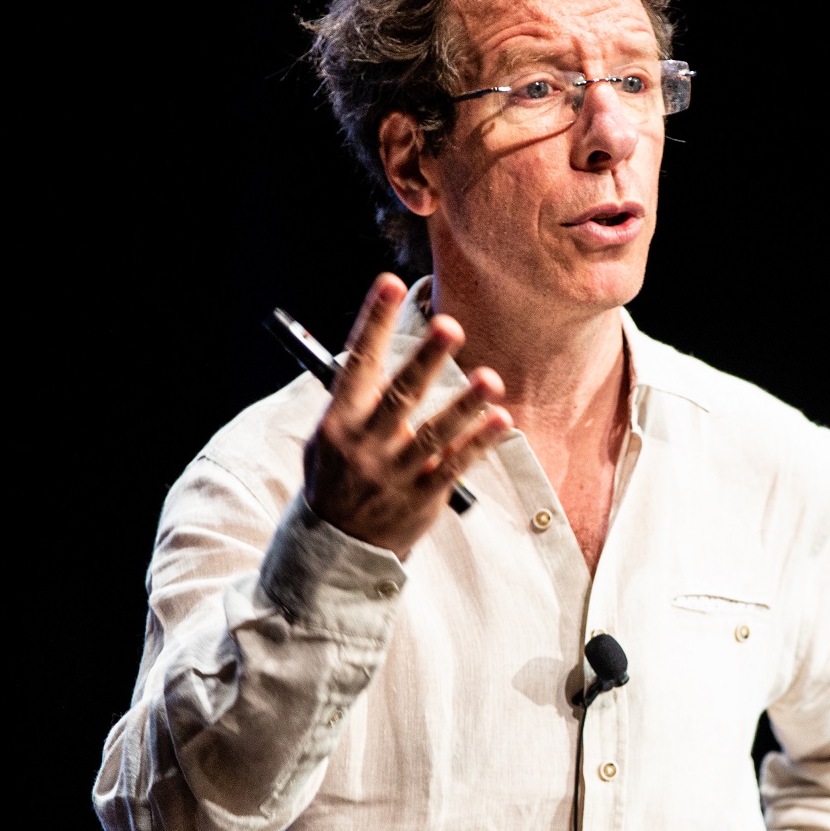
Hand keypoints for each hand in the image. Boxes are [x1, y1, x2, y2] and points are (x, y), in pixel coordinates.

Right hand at [302, 274, 510, 557]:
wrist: (336, 548)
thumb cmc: (337, 479)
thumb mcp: (327, 439)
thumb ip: (353, 399)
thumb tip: (371, 345)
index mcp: (339, 421)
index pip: (357, 362)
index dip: (373, 322)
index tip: (387, 282)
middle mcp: (366, 444)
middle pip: (400, 395)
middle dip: (425, 360)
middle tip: (450, 326)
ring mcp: (396, 472)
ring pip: (433, 433)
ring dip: (464, 405)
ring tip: (491, 379)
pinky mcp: (423, 497)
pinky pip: (455, 465)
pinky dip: (479, 443)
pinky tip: (502, 421)